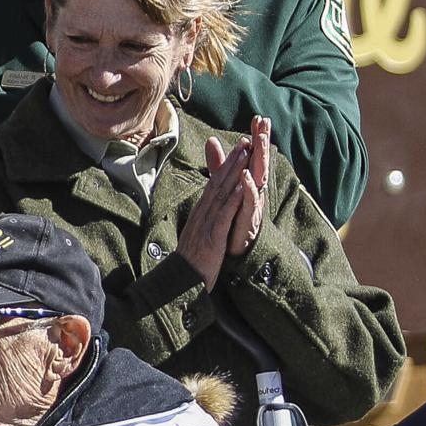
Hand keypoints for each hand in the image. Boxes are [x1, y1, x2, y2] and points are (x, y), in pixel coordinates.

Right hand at [176, 117, 270, 284]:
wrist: (180, 283)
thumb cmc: (191, 264)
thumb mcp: (197, 237)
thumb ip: (203, 223)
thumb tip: (206, 212)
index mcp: (200, 214)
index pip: (213, 185)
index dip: (225, 166)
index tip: (237, 151)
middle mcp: (202, 214)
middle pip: (217, 182)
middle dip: (232, 161)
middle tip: (244, 142)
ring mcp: (206, 224)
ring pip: (221, 193)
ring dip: (234, 172)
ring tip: (245, 154)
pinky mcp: (212, 236)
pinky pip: (224, 214)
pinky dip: (232, 199)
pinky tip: (241, 186)